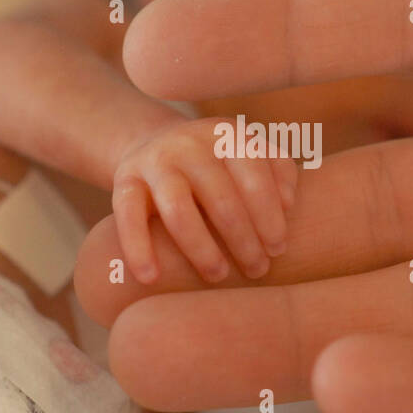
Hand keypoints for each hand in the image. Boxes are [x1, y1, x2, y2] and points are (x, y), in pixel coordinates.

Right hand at [113, 118, 297, 283]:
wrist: (154, 146)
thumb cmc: (217, 164)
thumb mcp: (248, 154)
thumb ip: (278, 171)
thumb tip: (288, 204)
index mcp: (227, 134)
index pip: (254, 175)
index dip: (269, 215)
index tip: (279, 249)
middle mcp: (189, 143)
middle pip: (220, 197)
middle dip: (243, 239)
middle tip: (257, 270)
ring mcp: (154, 161)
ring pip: (178, 209)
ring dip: (201, 248)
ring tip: (217, 276)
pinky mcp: (123, 180)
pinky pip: (127, 215)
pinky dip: (138, 247)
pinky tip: (150, 278)